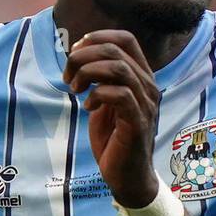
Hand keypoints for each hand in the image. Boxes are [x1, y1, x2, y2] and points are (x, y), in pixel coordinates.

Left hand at [62, 30, 159, 206]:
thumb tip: (80, 56)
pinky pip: (120, 95)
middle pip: (116, 50)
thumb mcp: (104, 103)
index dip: (97, 38)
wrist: (127, 177)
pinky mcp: (138, 122)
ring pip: (118, 69)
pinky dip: (98, 95)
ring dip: (88, 73)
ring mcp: (146, 104)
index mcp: (141, 77)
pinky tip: (87, 106)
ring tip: (74, 89)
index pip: (126, 39)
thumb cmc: (114, 140)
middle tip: (68, 75)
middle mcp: (148, 86)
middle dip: (83, 57)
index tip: (76, 52)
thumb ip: (99, 80)